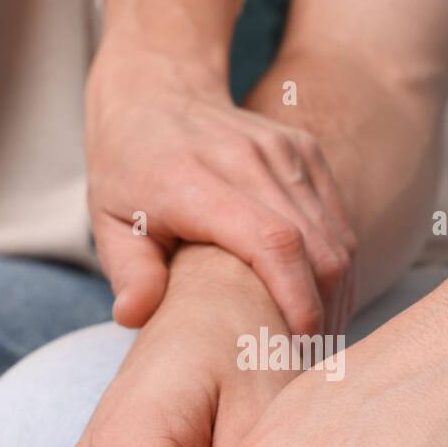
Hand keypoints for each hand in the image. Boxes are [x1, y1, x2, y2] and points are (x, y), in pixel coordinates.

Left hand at [86, 45, 355, 336]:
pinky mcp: (306, 151)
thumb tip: (134, 317)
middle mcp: (249, 159)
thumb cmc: (128, 169)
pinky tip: (322, 300)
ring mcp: (285, 151)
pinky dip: (339, 265)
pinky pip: (338, 219)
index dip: (297, 297)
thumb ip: (128, 271)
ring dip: (337, 292)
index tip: (299, 340)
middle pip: (317, 244)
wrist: (157, 91)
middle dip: (323, 308)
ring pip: (337, 235)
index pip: (272, 242)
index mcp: (197, 180)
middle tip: (307, 355)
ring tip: (318, 335)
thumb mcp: (108, 221)